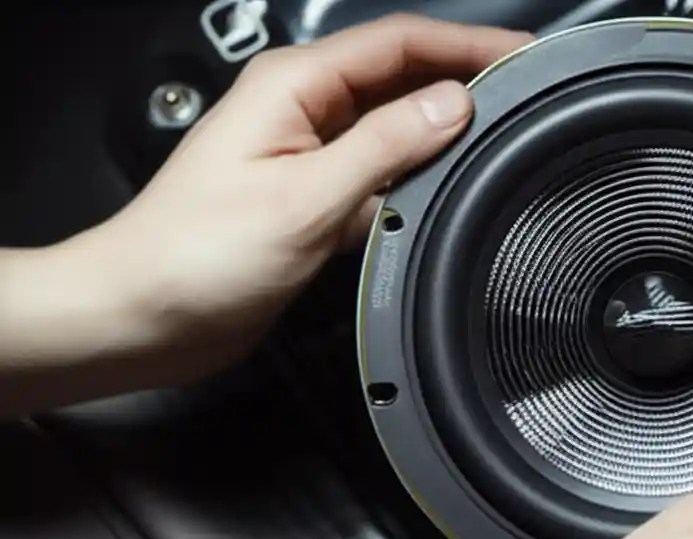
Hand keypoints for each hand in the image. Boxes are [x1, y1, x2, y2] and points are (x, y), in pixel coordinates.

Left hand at [0, 16, 531, 413]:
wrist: (141, 316)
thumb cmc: (194, 255)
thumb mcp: (305, 198)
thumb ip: (384, 148)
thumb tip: (452, 106)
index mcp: (293, 86)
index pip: (398, 44)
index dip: (466, 45)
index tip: (522, 56)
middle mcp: (303, 112)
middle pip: (400, 79)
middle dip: (463, 81)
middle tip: (526, 96)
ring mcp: (308, 156)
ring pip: (394, 128)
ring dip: (442, 133)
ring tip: (501, 141)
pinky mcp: (313, 200)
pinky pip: (380, 176)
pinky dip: (416, 181)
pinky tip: (447, 196)